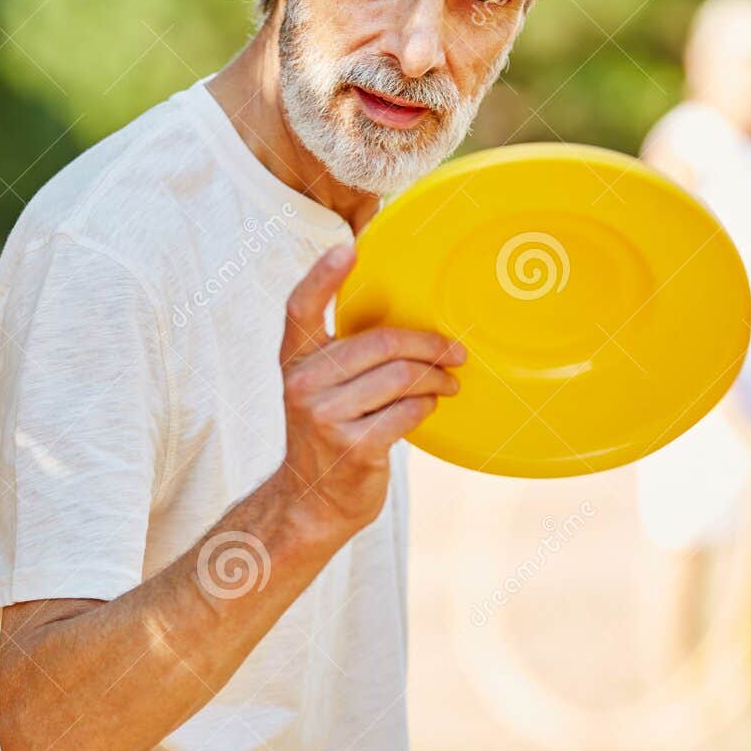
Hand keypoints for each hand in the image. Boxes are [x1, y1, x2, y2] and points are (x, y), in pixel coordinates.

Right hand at [275, 244, 464, 536]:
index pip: (301, 308)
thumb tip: (409, 319)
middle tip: (455, 352)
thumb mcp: (318, 387)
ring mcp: (325, 417)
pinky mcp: (353, 447)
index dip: (323, 275)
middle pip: (382, 343)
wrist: (310, 501)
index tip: (348, 249)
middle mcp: (303, 384)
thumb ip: (344, 352)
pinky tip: (428, 408)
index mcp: (294, 361)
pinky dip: (427, 407)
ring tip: (449, 382)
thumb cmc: (327, 433)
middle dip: (429, 345)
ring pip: (402, 378)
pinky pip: (408, 412)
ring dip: (436, 378)